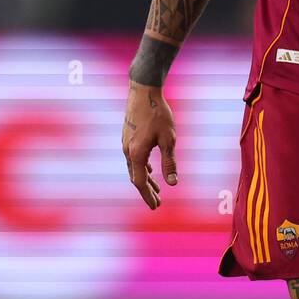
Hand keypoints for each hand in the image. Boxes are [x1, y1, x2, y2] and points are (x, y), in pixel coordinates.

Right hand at [122, 80, 177, 208]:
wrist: (143, 91)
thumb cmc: (158, 114)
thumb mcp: (168, 139)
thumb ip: (169, 162)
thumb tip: (172, 183)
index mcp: (136, 154)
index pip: (140, 182)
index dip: (148, 196)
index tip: (155, 207)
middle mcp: (127, 151)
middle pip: (136, 177)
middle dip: (147, 191)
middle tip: (157, 204)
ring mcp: (126, 143)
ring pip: (135, 168)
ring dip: (145, 180)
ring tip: (157, 190)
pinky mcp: (129, 137)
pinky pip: (134, 158)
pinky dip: (142, 168)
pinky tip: (150, 170)